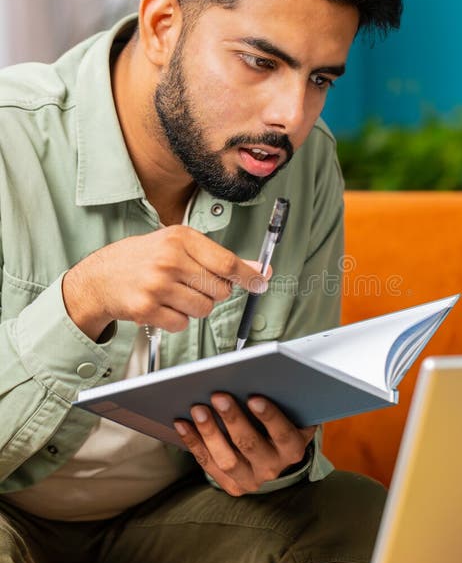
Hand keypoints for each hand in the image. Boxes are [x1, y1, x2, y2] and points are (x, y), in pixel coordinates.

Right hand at [62, 225, 267, 339]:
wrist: (98, 278)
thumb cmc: (142, 259)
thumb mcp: (178, 246)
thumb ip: (218, 258)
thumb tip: (258, 270)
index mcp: (180, 238)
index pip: (226, 261)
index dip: (248, 276)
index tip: (261, 283)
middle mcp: (169, 260)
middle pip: (219, 289)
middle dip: (213, 292)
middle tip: (193, 284)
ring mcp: (157, 285)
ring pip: (203, 309)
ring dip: (195, 307)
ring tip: (175, 294)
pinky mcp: (146, 309)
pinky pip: (182, 324)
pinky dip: (177, 319)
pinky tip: (162, 306)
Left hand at [174, 393, 315, 495]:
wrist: (274, 450)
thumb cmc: (280, 419)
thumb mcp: (288, 410)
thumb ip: (280, 398)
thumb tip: (254, 376)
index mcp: (293, 447)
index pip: (283, 433)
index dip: (269, 417)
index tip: (254, 398)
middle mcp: (274, 467)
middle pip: (251, 445)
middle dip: (233, 419)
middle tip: (218, 396)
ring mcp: (252, 479)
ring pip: (227, 460)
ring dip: (210, 433)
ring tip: (197, 409)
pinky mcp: (232, 485)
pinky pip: (208, 464)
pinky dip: (194, 442)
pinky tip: (182, 423)